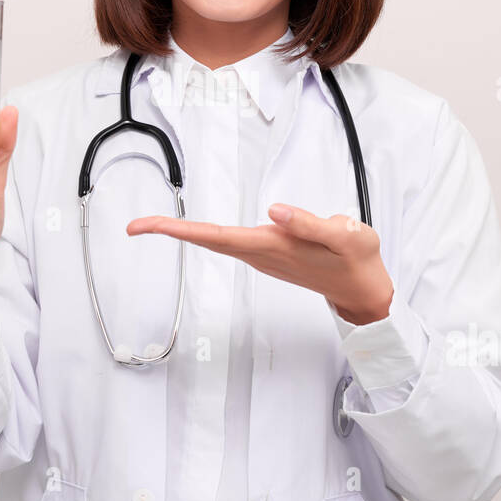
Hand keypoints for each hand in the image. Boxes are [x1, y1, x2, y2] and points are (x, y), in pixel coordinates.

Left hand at [126, 203, 393, 324]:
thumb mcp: (345, 236)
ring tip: (156, 224)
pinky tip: (197, 230)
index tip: (147, 228)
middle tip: (135, 226)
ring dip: (188, 233)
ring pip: (218, 241)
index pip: (217, 236)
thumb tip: (273, 210)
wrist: (365, 290)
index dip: (179, 231)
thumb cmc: (357, 261)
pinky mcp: (271, 253)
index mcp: (273, 247)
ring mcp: (264, 256)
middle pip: (208, 240)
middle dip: (172, 231)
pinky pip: (231, 242)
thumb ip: (309, 223)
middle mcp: (262, 254)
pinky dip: (209, 235)